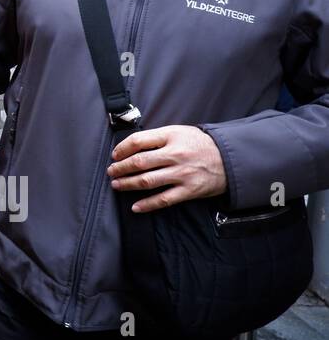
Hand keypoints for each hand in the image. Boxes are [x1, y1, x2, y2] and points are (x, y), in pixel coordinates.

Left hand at [107, 125, 227, 211]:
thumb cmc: (199, 144)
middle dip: (120, 168)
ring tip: (117, 185)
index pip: (138, 141)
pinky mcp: (189, 190)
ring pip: (147, 181)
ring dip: (128, 184)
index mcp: (170, 137)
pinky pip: (164, 199)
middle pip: (139, 162)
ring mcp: (182, 173)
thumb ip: (157, 138)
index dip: (122, 149)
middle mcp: (175, 154)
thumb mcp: (179, 132)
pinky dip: (147, 204)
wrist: (229, 158)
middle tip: (111, 172)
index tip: (114, 155)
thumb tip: (131, 146)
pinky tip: (135, 207)